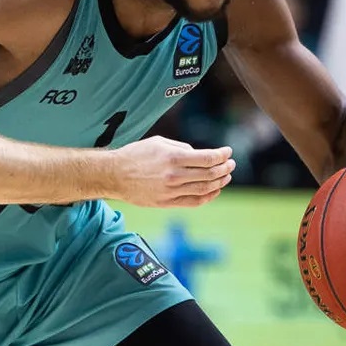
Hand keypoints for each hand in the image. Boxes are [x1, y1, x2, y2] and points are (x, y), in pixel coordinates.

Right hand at [111, 136, 234, 207]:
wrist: (114, 175)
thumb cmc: (136, 155)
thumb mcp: (159, 142)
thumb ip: (182, 148)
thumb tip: (200, 155)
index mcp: (173, 158)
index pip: (208, 158)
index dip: (222, 155)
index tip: (228, 152)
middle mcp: (174, 176)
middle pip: (209, 174)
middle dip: (224, 168)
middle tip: (231, 164)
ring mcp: (171, 192)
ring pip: (205, 189)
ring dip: (219, 183)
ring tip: (226, 177)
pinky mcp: (167, 203)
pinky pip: (194, 202)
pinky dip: (208, 197)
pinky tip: (214, 191)